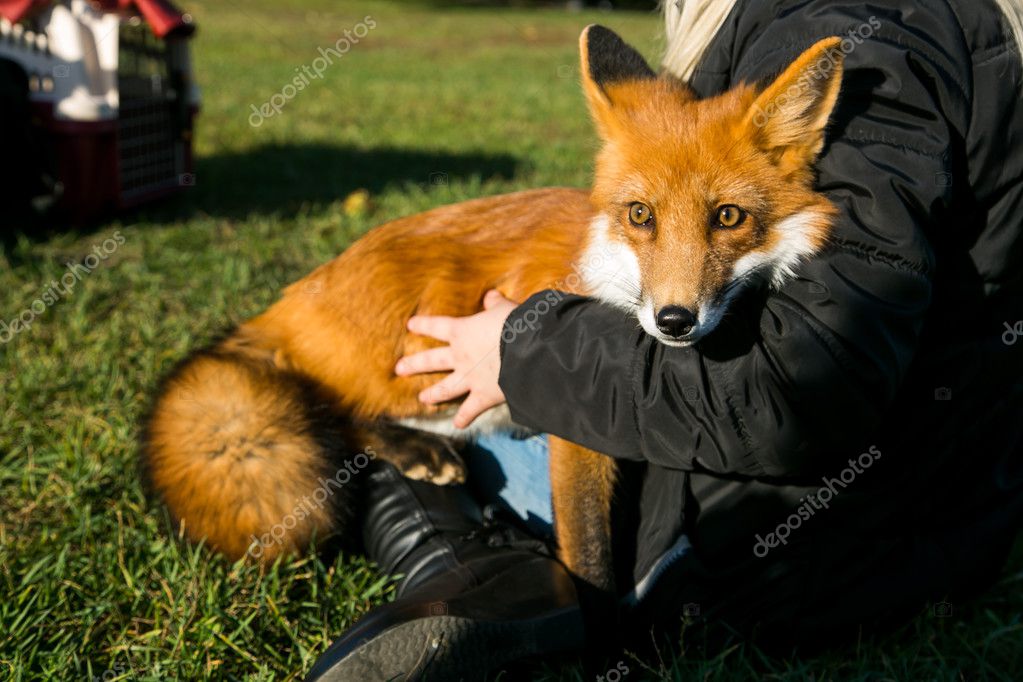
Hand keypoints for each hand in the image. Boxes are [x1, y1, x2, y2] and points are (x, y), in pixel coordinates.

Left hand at [395, 290, 517, 428]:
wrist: (527, 352)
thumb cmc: (515, 325)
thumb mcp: (505, 308)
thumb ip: (495, 303)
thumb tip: (491, 296)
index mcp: (462, 332)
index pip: (437, 326)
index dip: (423, 325)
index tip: (410, 326)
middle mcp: (460, 356)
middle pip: (432, 360)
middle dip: (414, 364)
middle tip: (399, 369)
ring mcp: (469, 378)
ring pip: (445, 388)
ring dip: (433, 394)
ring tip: (422, 398)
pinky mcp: (483, 396)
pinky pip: (470, 409)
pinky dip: (464, 418)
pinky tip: (457, 425)